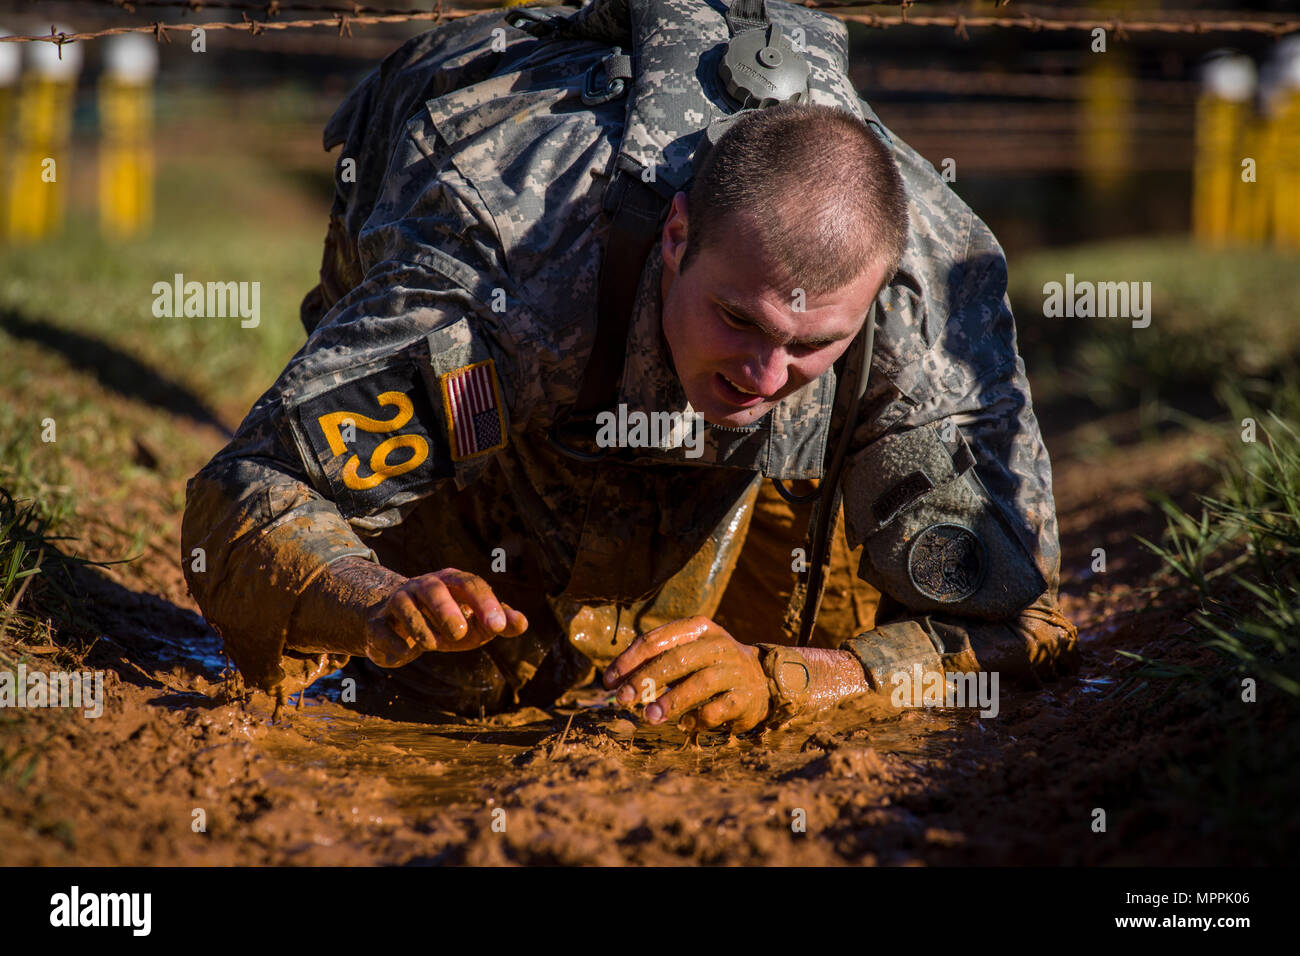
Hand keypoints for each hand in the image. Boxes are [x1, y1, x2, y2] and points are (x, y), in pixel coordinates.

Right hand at [363, 568, 526, 666]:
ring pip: (405, 607)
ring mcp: (398, 602)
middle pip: (434, 589)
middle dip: (447, 609)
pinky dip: (393, 643)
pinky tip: (406, 654)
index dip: (486, 604)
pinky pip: (381, 629)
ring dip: (421, 627)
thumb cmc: (446, 622)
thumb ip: (500, 622)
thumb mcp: (475, 622)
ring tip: (434, 645)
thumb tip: (523, 623)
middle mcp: (423, 586)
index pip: (471, 585)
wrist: (396, 624)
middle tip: (460, 634)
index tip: (498, 627)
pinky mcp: (377, 623)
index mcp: (452, 582)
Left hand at [602, 616, 770, 733]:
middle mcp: (718, 645)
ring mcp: (733, 671)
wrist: (761, 681)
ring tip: (648, 717)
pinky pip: (717, 709)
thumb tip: (615, 681)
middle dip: (644, 680)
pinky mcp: (744, 698)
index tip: (608, 681)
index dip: (629, 660)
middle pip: (675, 659)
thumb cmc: (710, 666)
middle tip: (622, 699)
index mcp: (698, 628)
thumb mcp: (687, 652)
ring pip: (698, 683)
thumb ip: (656, 661)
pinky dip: (697, 719)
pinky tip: (685, 724)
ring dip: (670, 702)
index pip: (656, 639)